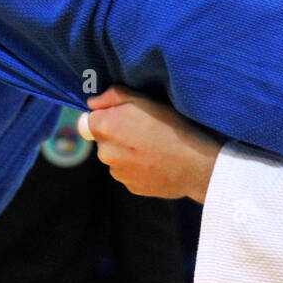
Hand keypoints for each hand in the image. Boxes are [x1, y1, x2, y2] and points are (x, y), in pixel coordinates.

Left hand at [77, 86, 221, 202]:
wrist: (195, 164)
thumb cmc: (172, 126)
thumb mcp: (145, 99)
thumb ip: (113, 96)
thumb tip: (93, 103)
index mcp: (104, 127)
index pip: (87, 122)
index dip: (104, 118)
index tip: (122, 118)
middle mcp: (104, 152)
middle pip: (102, 140)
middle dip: (116, 135)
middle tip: (144, 131)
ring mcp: (117, 172)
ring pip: (115, 158)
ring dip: (127, 153)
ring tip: (154, 148)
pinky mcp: (130, 187)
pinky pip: (128, 173)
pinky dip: (138, 168)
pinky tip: (157, 162)